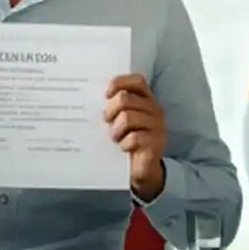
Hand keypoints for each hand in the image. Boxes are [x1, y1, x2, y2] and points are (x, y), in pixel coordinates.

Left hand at [104, 74, 165, 200]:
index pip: (137, 81)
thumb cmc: (126, 139)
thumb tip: (91, 96)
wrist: (140, 168)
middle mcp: (154, 109)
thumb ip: (114, 105)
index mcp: (145, 99)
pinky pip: (134, 137)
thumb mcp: (120, 119)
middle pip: (125, 98)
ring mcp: (157, 126)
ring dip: (115, 129)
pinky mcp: (156, 143)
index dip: (120, 83)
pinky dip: (124, 143)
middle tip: (107, 121)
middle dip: (110, 110)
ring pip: (128, 117)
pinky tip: (124, 148)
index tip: (106, 94)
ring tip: (114, 137)